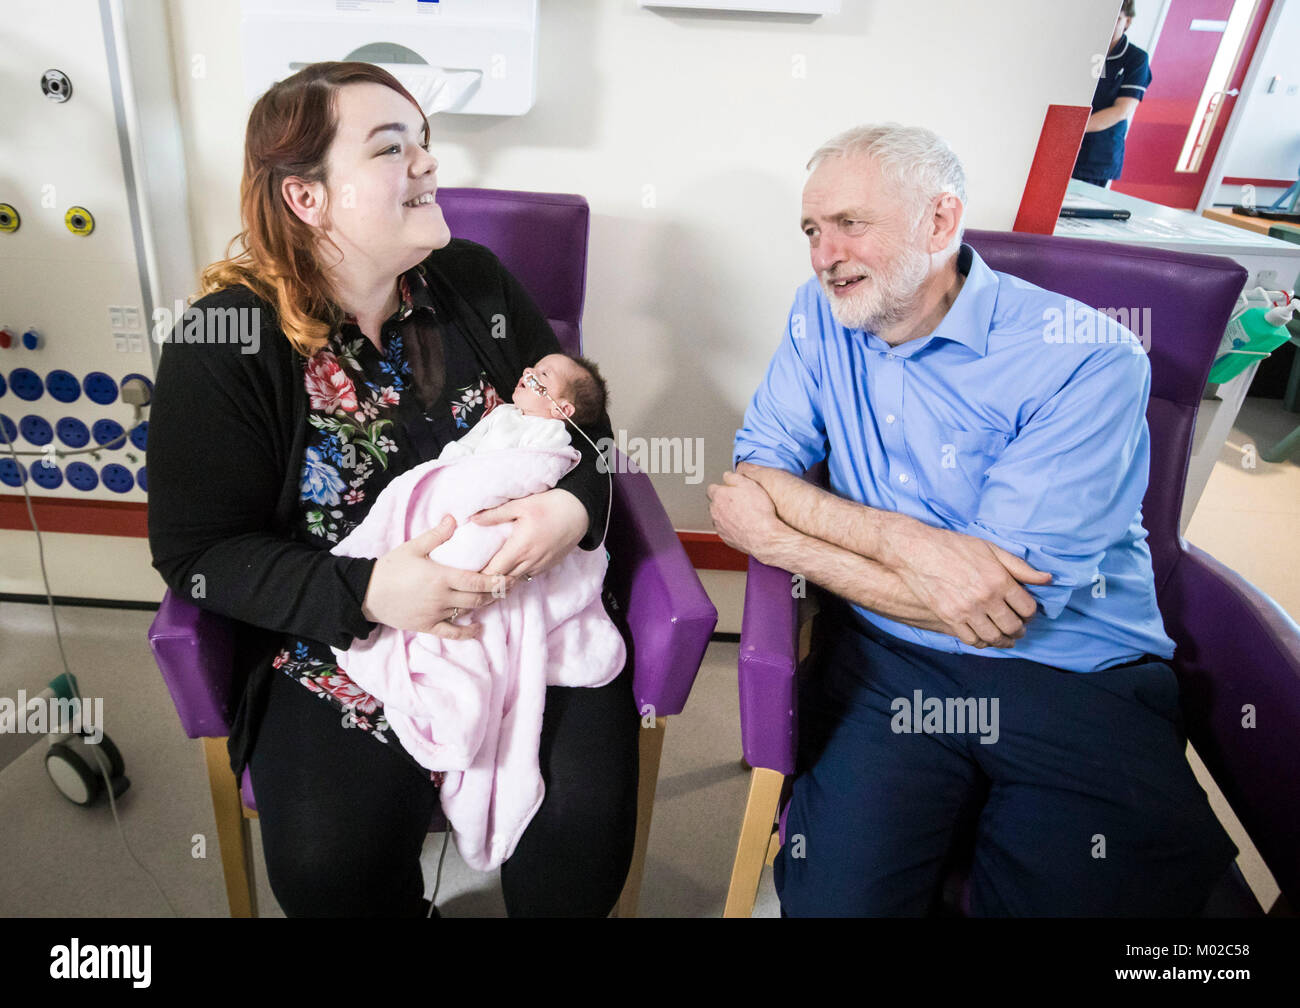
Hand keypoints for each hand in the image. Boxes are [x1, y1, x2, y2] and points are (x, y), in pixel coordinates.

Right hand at [361, 515, 513, 639]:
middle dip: (496, 593)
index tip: (510, 577)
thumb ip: (436, 535)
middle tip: (510, 586)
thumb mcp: (412, 547)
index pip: (477, 581)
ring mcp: (435, 614)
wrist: (366, 593)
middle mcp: (442, 598)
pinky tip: (478, 629)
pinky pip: (451, 633)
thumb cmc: (390, 568)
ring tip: (496, 597)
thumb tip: (454, 518)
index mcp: (441, 577)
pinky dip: (466, 633)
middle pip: (477, 598)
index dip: (497, 580)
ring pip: (467, 612)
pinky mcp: (427, 626)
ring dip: (484, 606)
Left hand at [472, 488, 587, 578]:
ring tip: (489, 573)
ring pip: (516, 580)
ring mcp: (541, 566)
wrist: (580, 511)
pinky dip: (517, 574)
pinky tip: (509, 566)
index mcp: (520, 548)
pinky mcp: (549, 565)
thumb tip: (472, 520)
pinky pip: (528, 575)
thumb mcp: (520, 505)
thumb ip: (495, 514)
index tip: (467, 573)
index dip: (479, 576)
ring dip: (503, 579)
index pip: (493, 573)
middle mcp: (530, 562)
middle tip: (473, 576)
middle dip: (488, 581)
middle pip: (503, 581)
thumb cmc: (549, 505)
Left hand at [706, 469, 785, 561]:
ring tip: (742, 514)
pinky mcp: (725, 537)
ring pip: (719, 517)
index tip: (729, 488)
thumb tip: (727, 475)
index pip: (711, 488)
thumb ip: (734, 477)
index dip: (721, 487)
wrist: (764, 535)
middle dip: (724, 501)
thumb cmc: (758, 511)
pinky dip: (731, 527)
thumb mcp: (749, 484)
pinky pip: (724, 529)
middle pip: (714, 503)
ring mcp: (719, 526)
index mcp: (719, 496)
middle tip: (739, 501)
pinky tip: (743, 525)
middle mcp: (715, 511)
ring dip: (726, 515)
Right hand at [882, 520, 1051, 649]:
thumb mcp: (991, 549)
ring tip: (1005, 637)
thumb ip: (1019, 567)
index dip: (1031, 613)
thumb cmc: (954, 546)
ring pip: (994, 637)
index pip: (1027, 608)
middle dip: (1020, 629)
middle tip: (1018, 628)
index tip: (1027, 613)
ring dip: (1003, 640)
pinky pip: (972, 640)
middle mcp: (986, 598)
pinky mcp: (949, 618)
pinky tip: (985, 637)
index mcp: (999, 580)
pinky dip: (982, 642)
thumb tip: (1047, 579)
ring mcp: (966, 611)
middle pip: (1013, 626)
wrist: (917, 551)